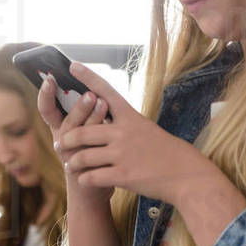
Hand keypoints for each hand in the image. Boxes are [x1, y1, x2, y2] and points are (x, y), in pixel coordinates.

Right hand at [37, 74, 113, 199]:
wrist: (95, 189)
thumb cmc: (93, 155)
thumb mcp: (87, 132)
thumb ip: (87, 113)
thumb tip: (93, 85)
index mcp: (61, 130)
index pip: (48, 110)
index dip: (45, 95)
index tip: (49, 79)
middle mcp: (62, 143)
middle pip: (67, 123)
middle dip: (78, 108)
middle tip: (89, 94)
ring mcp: (71, 158)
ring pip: (78, 138)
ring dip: (91, 120)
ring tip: (103, 103)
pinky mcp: (82, 171)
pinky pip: (90, 154)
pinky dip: (101, 141)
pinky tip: (112, 129)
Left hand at [54, 61, 215, 201]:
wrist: (184, 174)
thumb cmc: (163, 150)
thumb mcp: (144, 128)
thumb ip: (121, 123)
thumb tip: (97, 120)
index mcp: (130, 116)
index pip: (106, 92)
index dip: (88, 77)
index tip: (73, 66)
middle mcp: (123, 132)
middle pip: (82, 132)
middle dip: (67, 140)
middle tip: (60, 145)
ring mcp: (123, 154)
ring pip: (83, 157)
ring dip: (73, 163)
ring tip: (71, 165)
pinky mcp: (123, 175)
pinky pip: (92, 177)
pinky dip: (84, 179)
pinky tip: (85, 179)